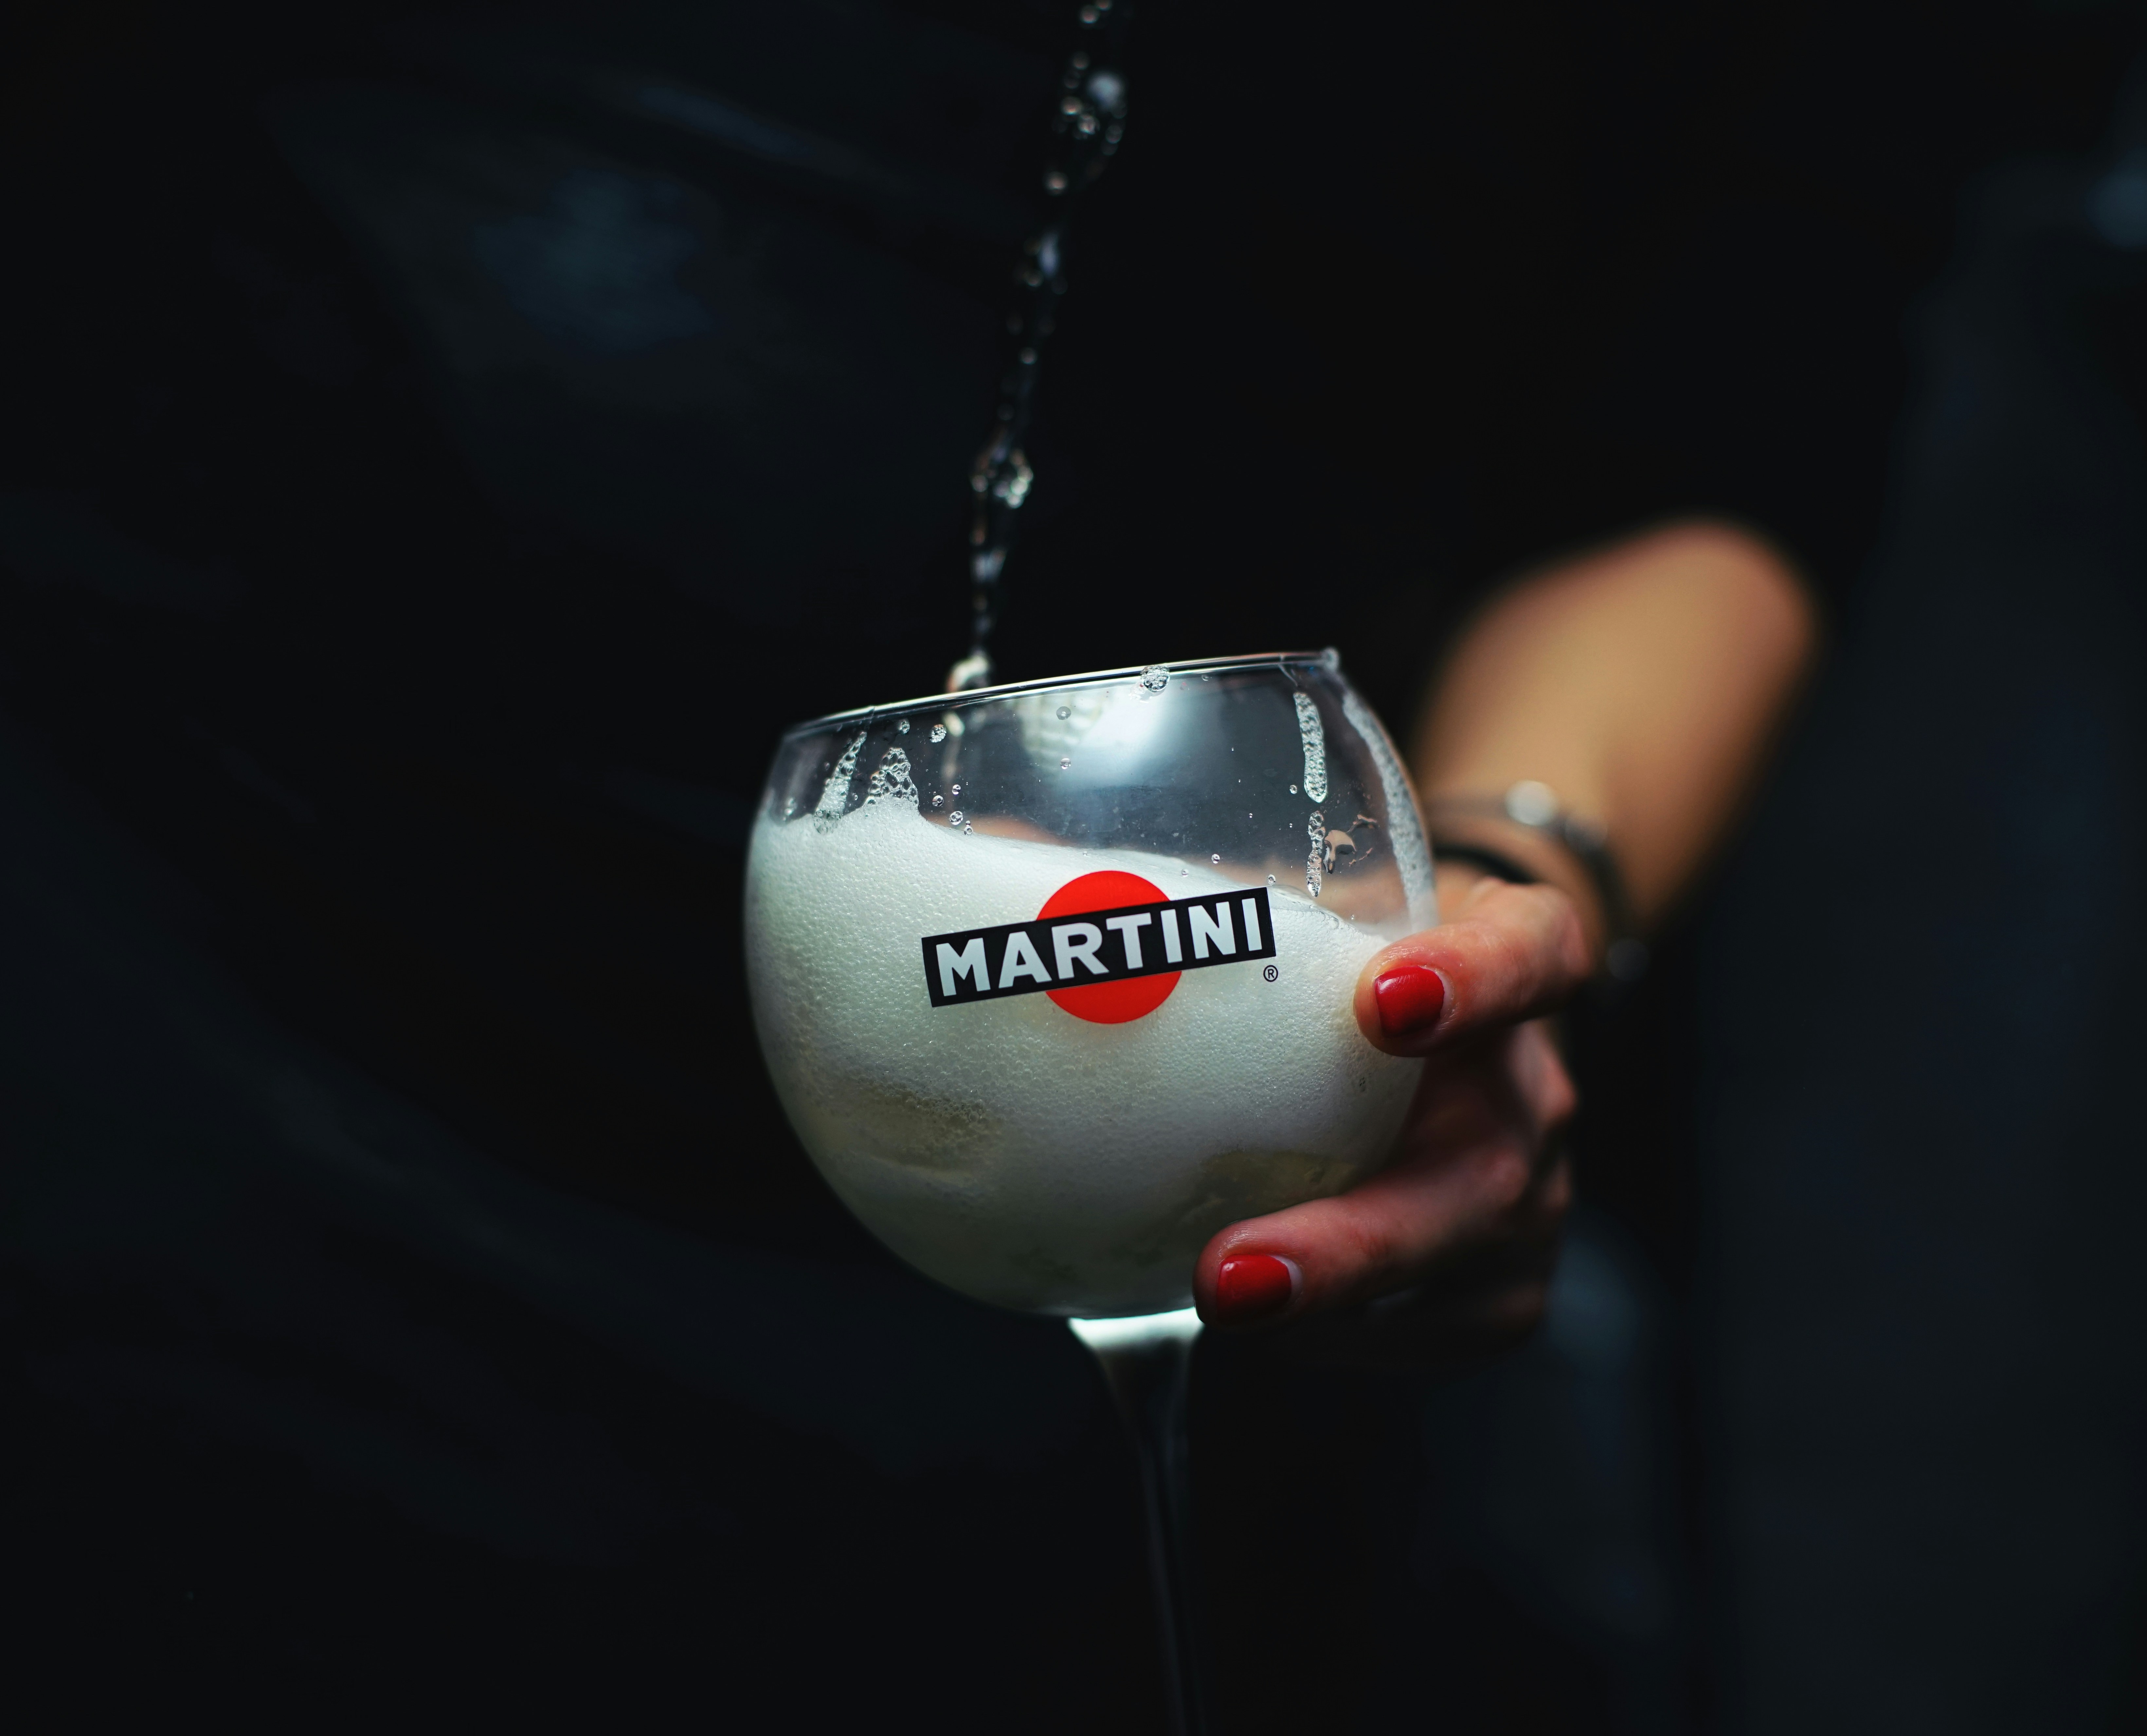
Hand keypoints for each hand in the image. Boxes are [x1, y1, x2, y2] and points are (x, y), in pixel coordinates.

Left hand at [1192, 872, 1590, 1366]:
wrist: (1459, 1022)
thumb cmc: (1361, 960)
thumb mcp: (1319, 902)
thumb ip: (1196, 885)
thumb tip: (1013, 856)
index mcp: (1511, 962)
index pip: (1532, 954)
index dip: (1476, 979)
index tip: (1381, 1004)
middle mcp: (1532, 1089)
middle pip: (1486, 1168)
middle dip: (1357, 1234)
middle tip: (1231, 1269)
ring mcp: (1530, 1199)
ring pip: (1457, 1270)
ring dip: (1332, 1304)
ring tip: (1215, 1309)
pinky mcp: (1499, 1287)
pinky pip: (1430, 1329)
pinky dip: (1336, 1338)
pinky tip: (1258, 1329)